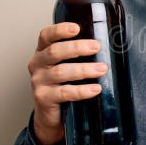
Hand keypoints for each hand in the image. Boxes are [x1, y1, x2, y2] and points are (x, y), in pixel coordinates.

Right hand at [27, 22, 106, 144]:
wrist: (52, 116)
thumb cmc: (63, 86)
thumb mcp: (67, 66)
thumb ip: (78, 55)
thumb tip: (107, 45)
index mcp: (43, 52)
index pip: (46, 36)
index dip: (59, 30)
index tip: (76, 28)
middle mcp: (38, 64)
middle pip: (55, 52)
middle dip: (77, 48)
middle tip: (96, 47)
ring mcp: (39, 82)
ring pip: (61, 72)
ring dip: (84, 69)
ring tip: (102, 69)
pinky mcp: (43, 98)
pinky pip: (64, 93)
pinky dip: (82, 90)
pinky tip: (95, 89)